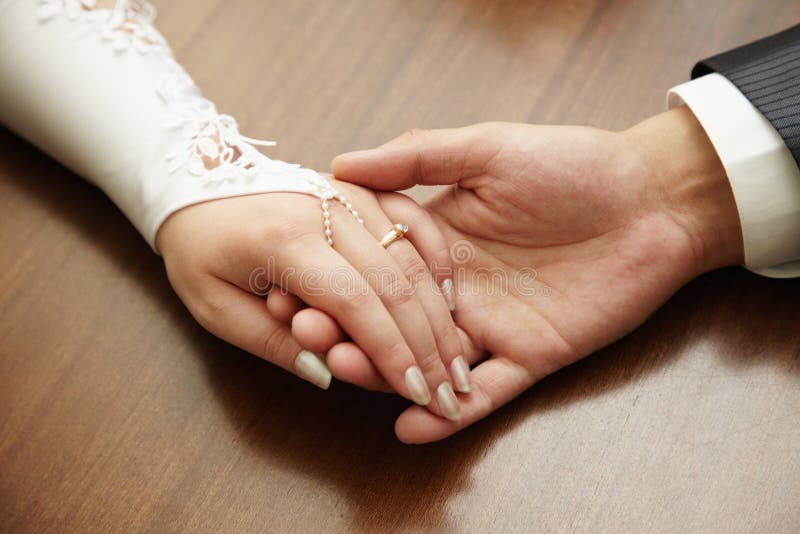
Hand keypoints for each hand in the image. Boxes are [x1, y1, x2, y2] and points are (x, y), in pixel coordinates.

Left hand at [154, 176, 465, 419]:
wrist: (196, 180)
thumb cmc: (199, 249)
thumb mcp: (214, 307)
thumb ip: (271, 343)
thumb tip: (327, 376)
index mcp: (285, 239)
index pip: (355, 301)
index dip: (389, 350)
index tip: (414, 392)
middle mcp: (325, 209)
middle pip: (394, 280)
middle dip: (427, 343)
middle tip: (448, 390)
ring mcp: (347, 194)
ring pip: (410, 255)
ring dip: (438, 312)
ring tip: (457, 358)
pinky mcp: (360, 189)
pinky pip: (411, 220)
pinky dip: (434, 259)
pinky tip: (448, 298)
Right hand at [294, 107, 742, 441]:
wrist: (654, 200)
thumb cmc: (573, 164)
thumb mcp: (488, 149)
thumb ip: (418, 157)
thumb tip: (341, 162)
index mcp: (442, 239)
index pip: (379, 267)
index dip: (340, 278)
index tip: (298, 285)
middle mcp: (459, 287)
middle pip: (395, 319)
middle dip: (351, 329)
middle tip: (312, 335)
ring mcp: (493, 325)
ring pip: (431, 360)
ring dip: (390, 372)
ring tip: (347, 372)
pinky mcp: (531, 355)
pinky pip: (487, 392)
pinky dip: (453, 414)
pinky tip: (413, 425)